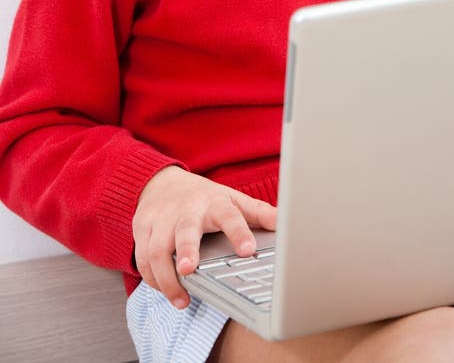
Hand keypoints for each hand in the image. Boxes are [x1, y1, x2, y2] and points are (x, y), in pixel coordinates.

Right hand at [132, 165, 276, 308]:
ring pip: (157, 248)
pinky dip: (151, 277)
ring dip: (165, 277)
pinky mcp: (142, 227)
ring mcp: (161, 218)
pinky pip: (142, 257)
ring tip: (180, 299)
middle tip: (189, 269)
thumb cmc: (203, 197)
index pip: (229, 215)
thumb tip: (284, 223)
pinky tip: (163, 289)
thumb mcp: (232, 199)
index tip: (248, 251)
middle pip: (184, 229)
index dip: (239, 232)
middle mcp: (186, 210)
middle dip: (185, 249)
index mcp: (214, 202)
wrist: (161, 181)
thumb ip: (257, 213)